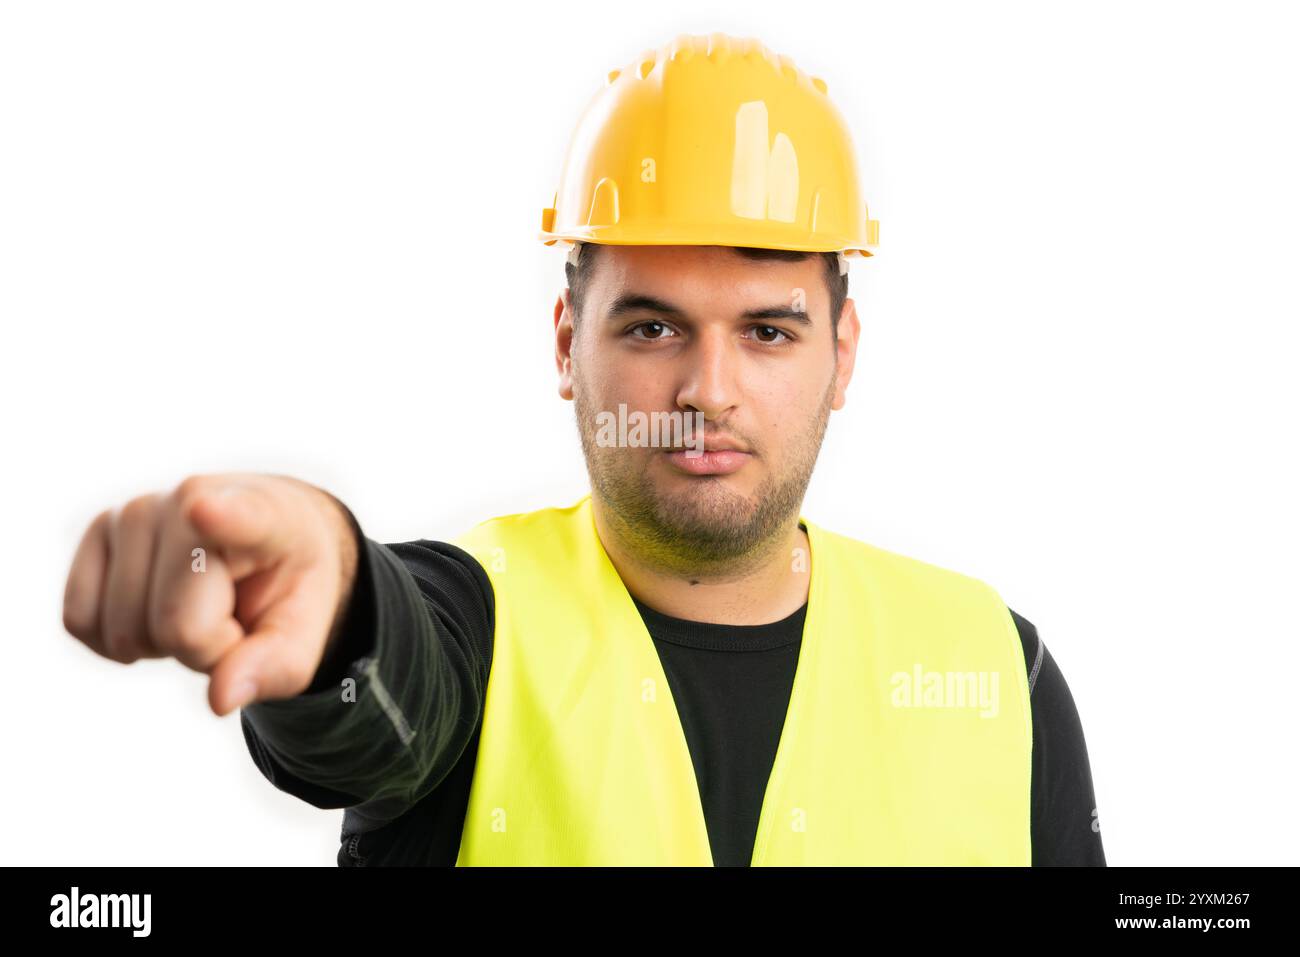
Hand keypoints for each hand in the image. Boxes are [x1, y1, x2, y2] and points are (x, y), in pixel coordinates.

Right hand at [61, 473, 358, 715]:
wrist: (264, 539)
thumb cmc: (284, 588)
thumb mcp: (303, 632)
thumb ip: (273, 667)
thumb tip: (220, 699)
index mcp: (265, 516)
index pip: (239, 516)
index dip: (221, 517)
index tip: (204, 510)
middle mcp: (192, 498)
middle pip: (174, 627)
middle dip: (204, 650)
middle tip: (231, 616)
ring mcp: (136, 510)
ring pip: (122, 632)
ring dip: (162, 646)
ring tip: (197, 605)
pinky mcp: (97, 531)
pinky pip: (79, 621)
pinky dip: (116, 642)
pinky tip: (153, 611)